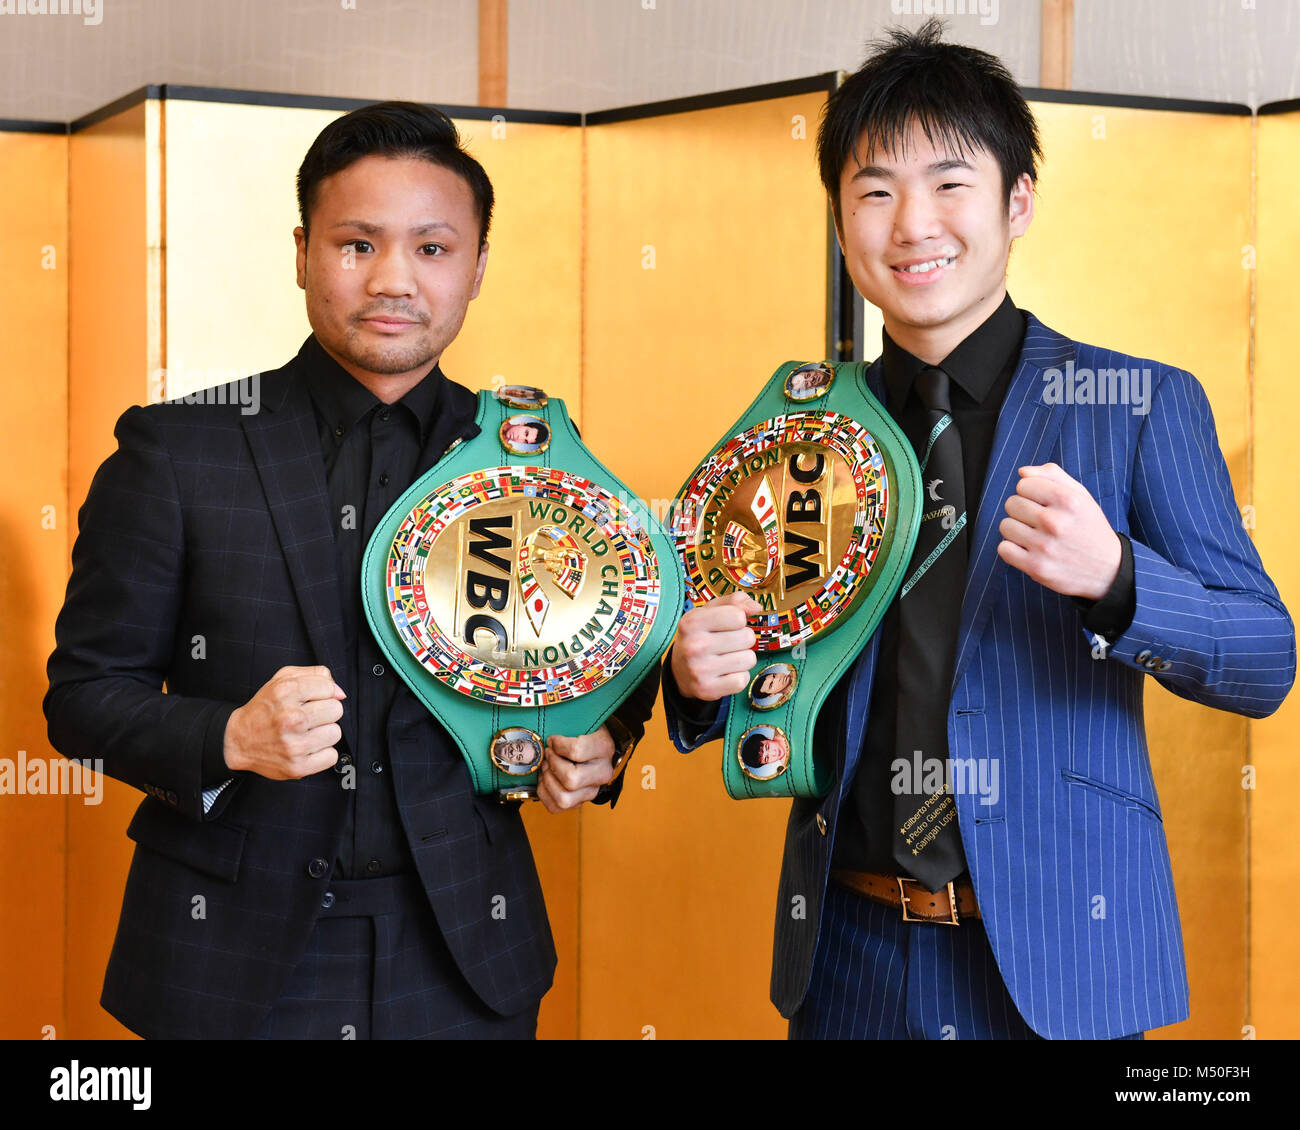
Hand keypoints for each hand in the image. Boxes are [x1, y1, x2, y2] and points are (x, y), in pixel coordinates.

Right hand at [223, 665, 345, 779]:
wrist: (238, 741)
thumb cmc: (264, 710)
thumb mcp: (282, 680)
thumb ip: (315, 675)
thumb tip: (340, 693)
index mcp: (286, 692)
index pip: (329, 687)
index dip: (322, 693)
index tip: (310, 700)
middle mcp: (290, 717)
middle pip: (336, 710)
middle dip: (325, 712)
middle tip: (308, 717)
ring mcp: (294, 744)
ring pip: (336, 733)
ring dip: (324, 733)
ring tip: (306, 733)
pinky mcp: (297, 766)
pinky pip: (331, 756)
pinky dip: (322, 753)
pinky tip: (307, 748)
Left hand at [538, 726, 616, 813]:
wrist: (600, 747)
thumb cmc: (587, 732)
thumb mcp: (584, 722)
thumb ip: (569, 722)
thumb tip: (547, 735)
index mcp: (603, 748)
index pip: (577, 750)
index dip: (558, 745)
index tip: (553, 739)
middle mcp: (602, 772)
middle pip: (571, 779)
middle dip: (553, 765)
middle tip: (549, 754)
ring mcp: (592, 790)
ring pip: (564, 798)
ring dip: (548, 782)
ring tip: (547, 767)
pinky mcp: (581, 802)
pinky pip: (557, 807)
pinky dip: (545, 794)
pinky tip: (546, 779)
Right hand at [669, 591, 760, 699]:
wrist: (679, 670)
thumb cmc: (699, 636)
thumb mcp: (708, 612)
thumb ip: (733, 602)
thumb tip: (756, 607)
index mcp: (692, 622)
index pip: (738, 616)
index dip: (738, 620)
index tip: (727, 625)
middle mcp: (694, 645)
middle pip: (747, 637)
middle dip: (742, 639)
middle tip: (727, 644)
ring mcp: (700, 670)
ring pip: (749, 659)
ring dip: (742, 658)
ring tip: (726, 658)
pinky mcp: (708, 689)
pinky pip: (743, 680)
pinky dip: (738, 676)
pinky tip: (724, 672)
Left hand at [997, 462, 1120, 600]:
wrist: (1109, 570)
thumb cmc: (1090, 529)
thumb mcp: (1081, 496)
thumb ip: (1053, 476)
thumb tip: (1022, 472)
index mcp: (1068, 500)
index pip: (1023, 484)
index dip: (1031, 493)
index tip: (1043, 503)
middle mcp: (1055, 522)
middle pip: (1011, 503)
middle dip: (1022, 510)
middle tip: (1040, 521)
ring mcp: (1044, 546)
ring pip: (1006, 526)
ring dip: (1017, 530)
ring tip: (1035, 535)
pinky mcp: (1036, 567)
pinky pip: (1003, 549)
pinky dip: (1012, 549)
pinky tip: (1028, 549)